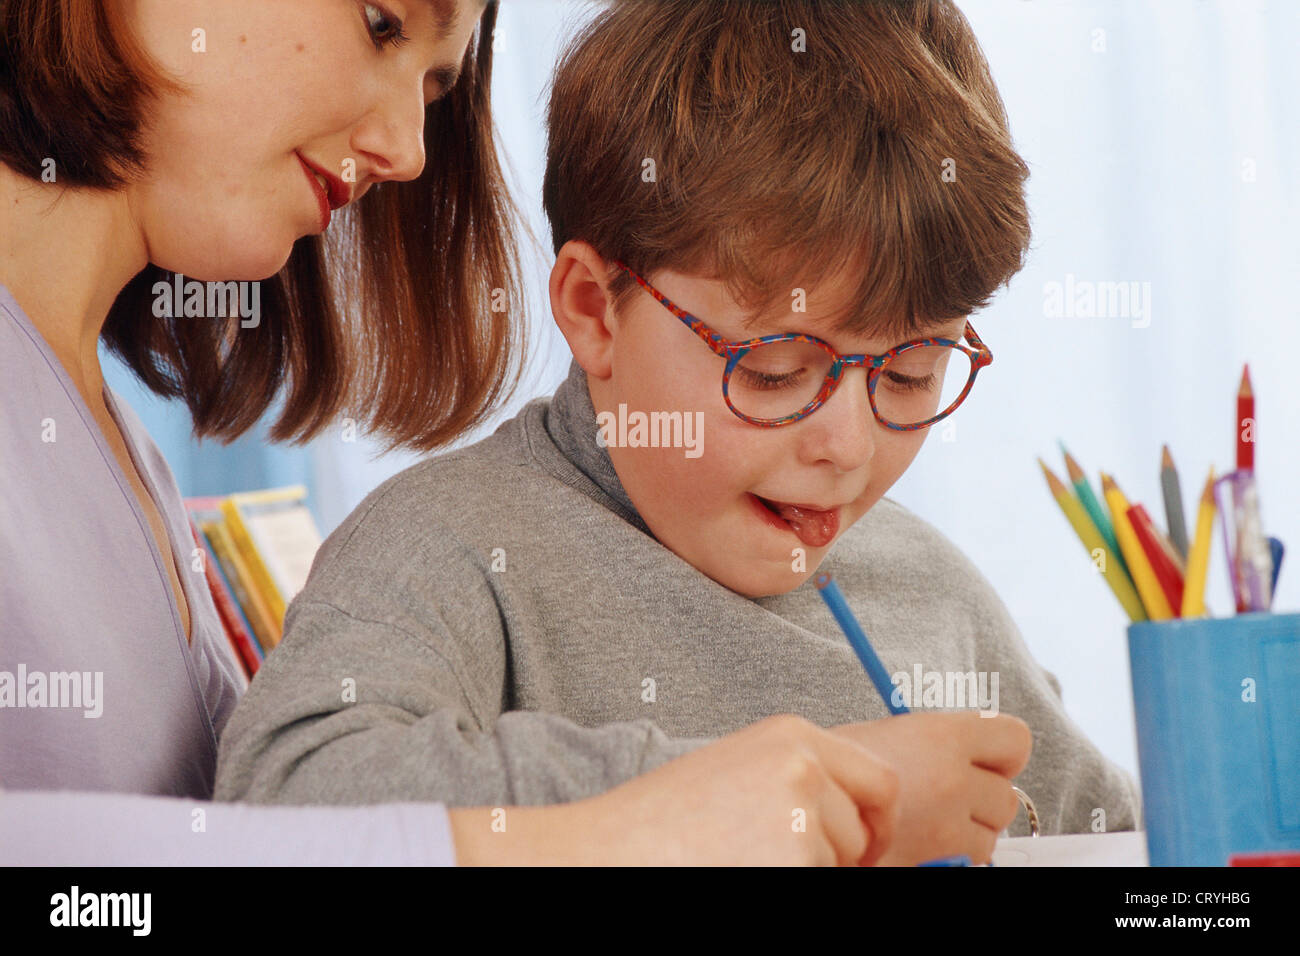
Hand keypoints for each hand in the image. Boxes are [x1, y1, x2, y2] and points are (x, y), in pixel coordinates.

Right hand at [450, 714, 899, 864]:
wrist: (607, 852)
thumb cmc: (662, 824)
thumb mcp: (738, 777)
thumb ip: (799, 784)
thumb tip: (859, 825)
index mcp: (792, 735)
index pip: (879, 781)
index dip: (877, 824)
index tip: (863, 850)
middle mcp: (804, 766)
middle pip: (863, 832)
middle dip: (840, 860)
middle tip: (781, 863)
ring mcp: (801, 816)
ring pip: (836, 867)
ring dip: (801, 873)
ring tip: (737, 863)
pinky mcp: (794, 861)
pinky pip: (814, 884)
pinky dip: (783, 885)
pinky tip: (735, 873)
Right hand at [829, 711, 1031, 865]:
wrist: (799, 804)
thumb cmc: (833, 768)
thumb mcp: (888, 734)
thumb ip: (939, 742)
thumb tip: (977, 756)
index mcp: (940, 737)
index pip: (1014, 739)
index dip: (1001, 752)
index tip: (984, 760)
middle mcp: (951, 781)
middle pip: (1006, 796)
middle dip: (980, 800)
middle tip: (941, 797)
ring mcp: (947, 830)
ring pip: (990, 837)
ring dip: (966, 833)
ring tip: (921, 823)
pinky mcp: (941, 864)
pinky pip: (969, 863)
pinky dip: (951, 857)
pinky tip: (917, 844)